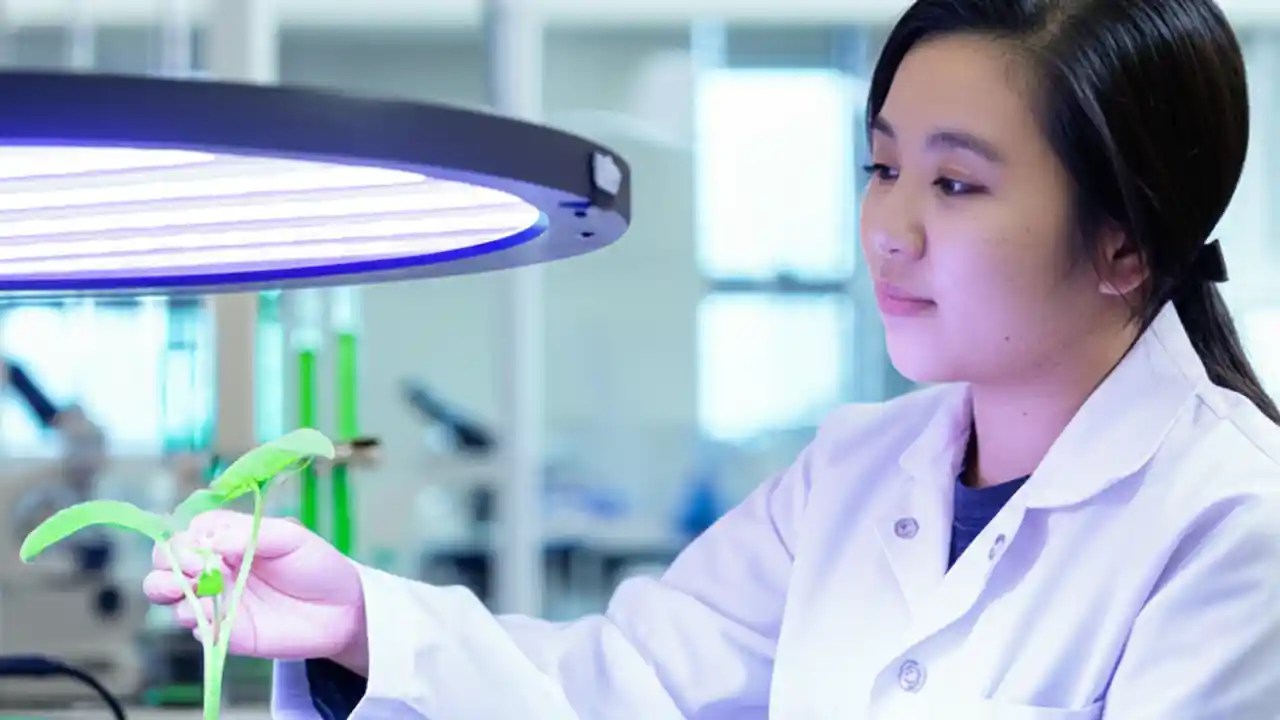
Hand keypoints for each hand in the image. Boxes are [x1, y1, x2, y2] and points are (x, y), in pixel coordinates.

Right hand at [143, 510, 368, 673]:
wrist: (342, 610)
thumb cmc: (316, 565)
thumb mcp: (292, 537)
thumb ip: (252, 534)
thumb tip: (212, 540)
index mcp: (228, 537)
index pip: (187, 531)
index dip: (186, 537)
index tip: (202, 546)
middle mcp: (214, 566)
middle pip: (165, 560)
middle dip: (167, 562)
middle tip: (194, 568)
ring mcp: (215, 598)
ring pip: (166, 593)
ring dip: (167, 589)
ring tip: (196, 589)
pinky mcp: (222, 630)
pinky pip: (193, 626)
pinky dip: (194, 620)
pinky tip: (211, 616)